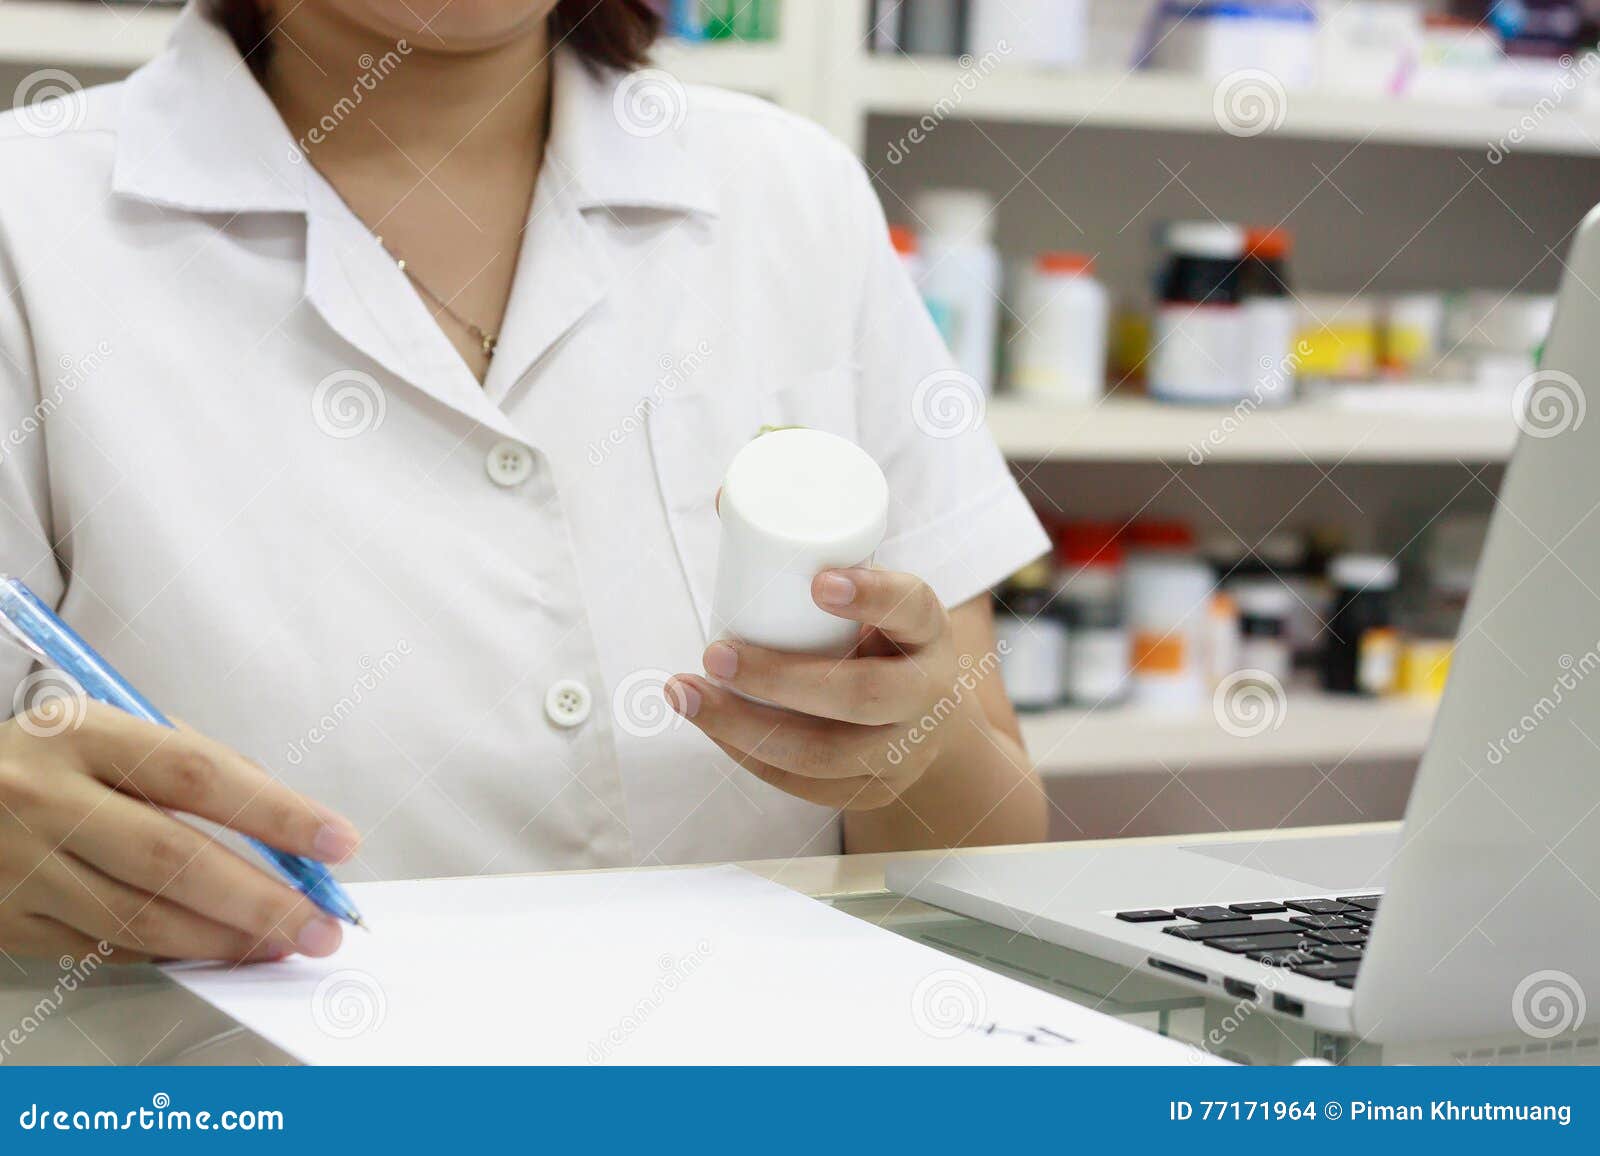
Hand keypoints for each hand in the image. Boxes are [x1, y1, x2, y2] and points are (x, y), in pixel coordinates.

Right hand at [0, 703, 360, 963]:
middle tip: (320, 924)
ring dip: (225, 940)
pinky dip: (171, 952)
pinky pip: (105, 947)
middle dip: (261, 897)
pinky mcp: (5, 920)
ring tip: (282, 944)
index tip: (336, 840)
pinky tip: (216, 950)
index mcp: (80, 732)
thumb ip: (191, 763)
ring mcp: (18, 864)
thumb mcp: (106, 731)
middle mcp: (44, 797)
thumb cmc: (44, 759)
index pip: (198, 773)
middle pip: (173, 857)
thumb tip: (284, 825)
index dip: (276, 811)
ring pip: (140, 917)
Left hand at [667, 568, 967, 809]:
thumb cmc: (880, 636)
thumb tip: (724, 498)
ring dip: (745, 725)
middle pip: (862, 695)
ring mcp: (901, 752)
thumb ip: (810, 548)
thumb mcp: (870, 594)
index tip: (819, 580)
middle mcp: (926, 695)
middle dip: (779, 678)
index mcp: (930, 632)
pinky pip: (806, 787)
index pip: (914, 608)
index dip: (873, 596)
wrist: (930, 718)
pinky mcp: (871, 791)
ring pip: (826, 753)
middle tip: (714, 650)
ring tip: (686, 691)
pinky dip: (748, 755)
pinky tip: (707, 724)